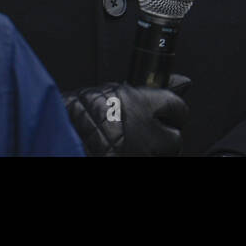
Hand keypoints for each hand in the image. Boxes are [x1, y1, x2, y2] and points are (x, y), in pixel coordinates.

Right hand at [64, 75, 189, 155]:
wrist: (60, 136)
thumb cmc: (80, 112)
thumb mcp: (115, 90)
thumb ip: (149, 90)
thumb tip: (185, 82)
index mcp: (142, 104)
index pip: (178, 107)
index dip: (172, 110)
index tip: (168, 112)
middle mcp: (147, 132)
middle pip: (175, 137)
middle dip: (165, 136)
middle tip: (150, 132)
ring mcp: (141, 154)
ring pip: (162, 155)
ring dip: (154, 150)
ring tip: (135, 144)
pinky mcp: (134, 163)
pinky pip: (147, 160)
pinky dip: (141, 156)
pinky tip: (128, 152)